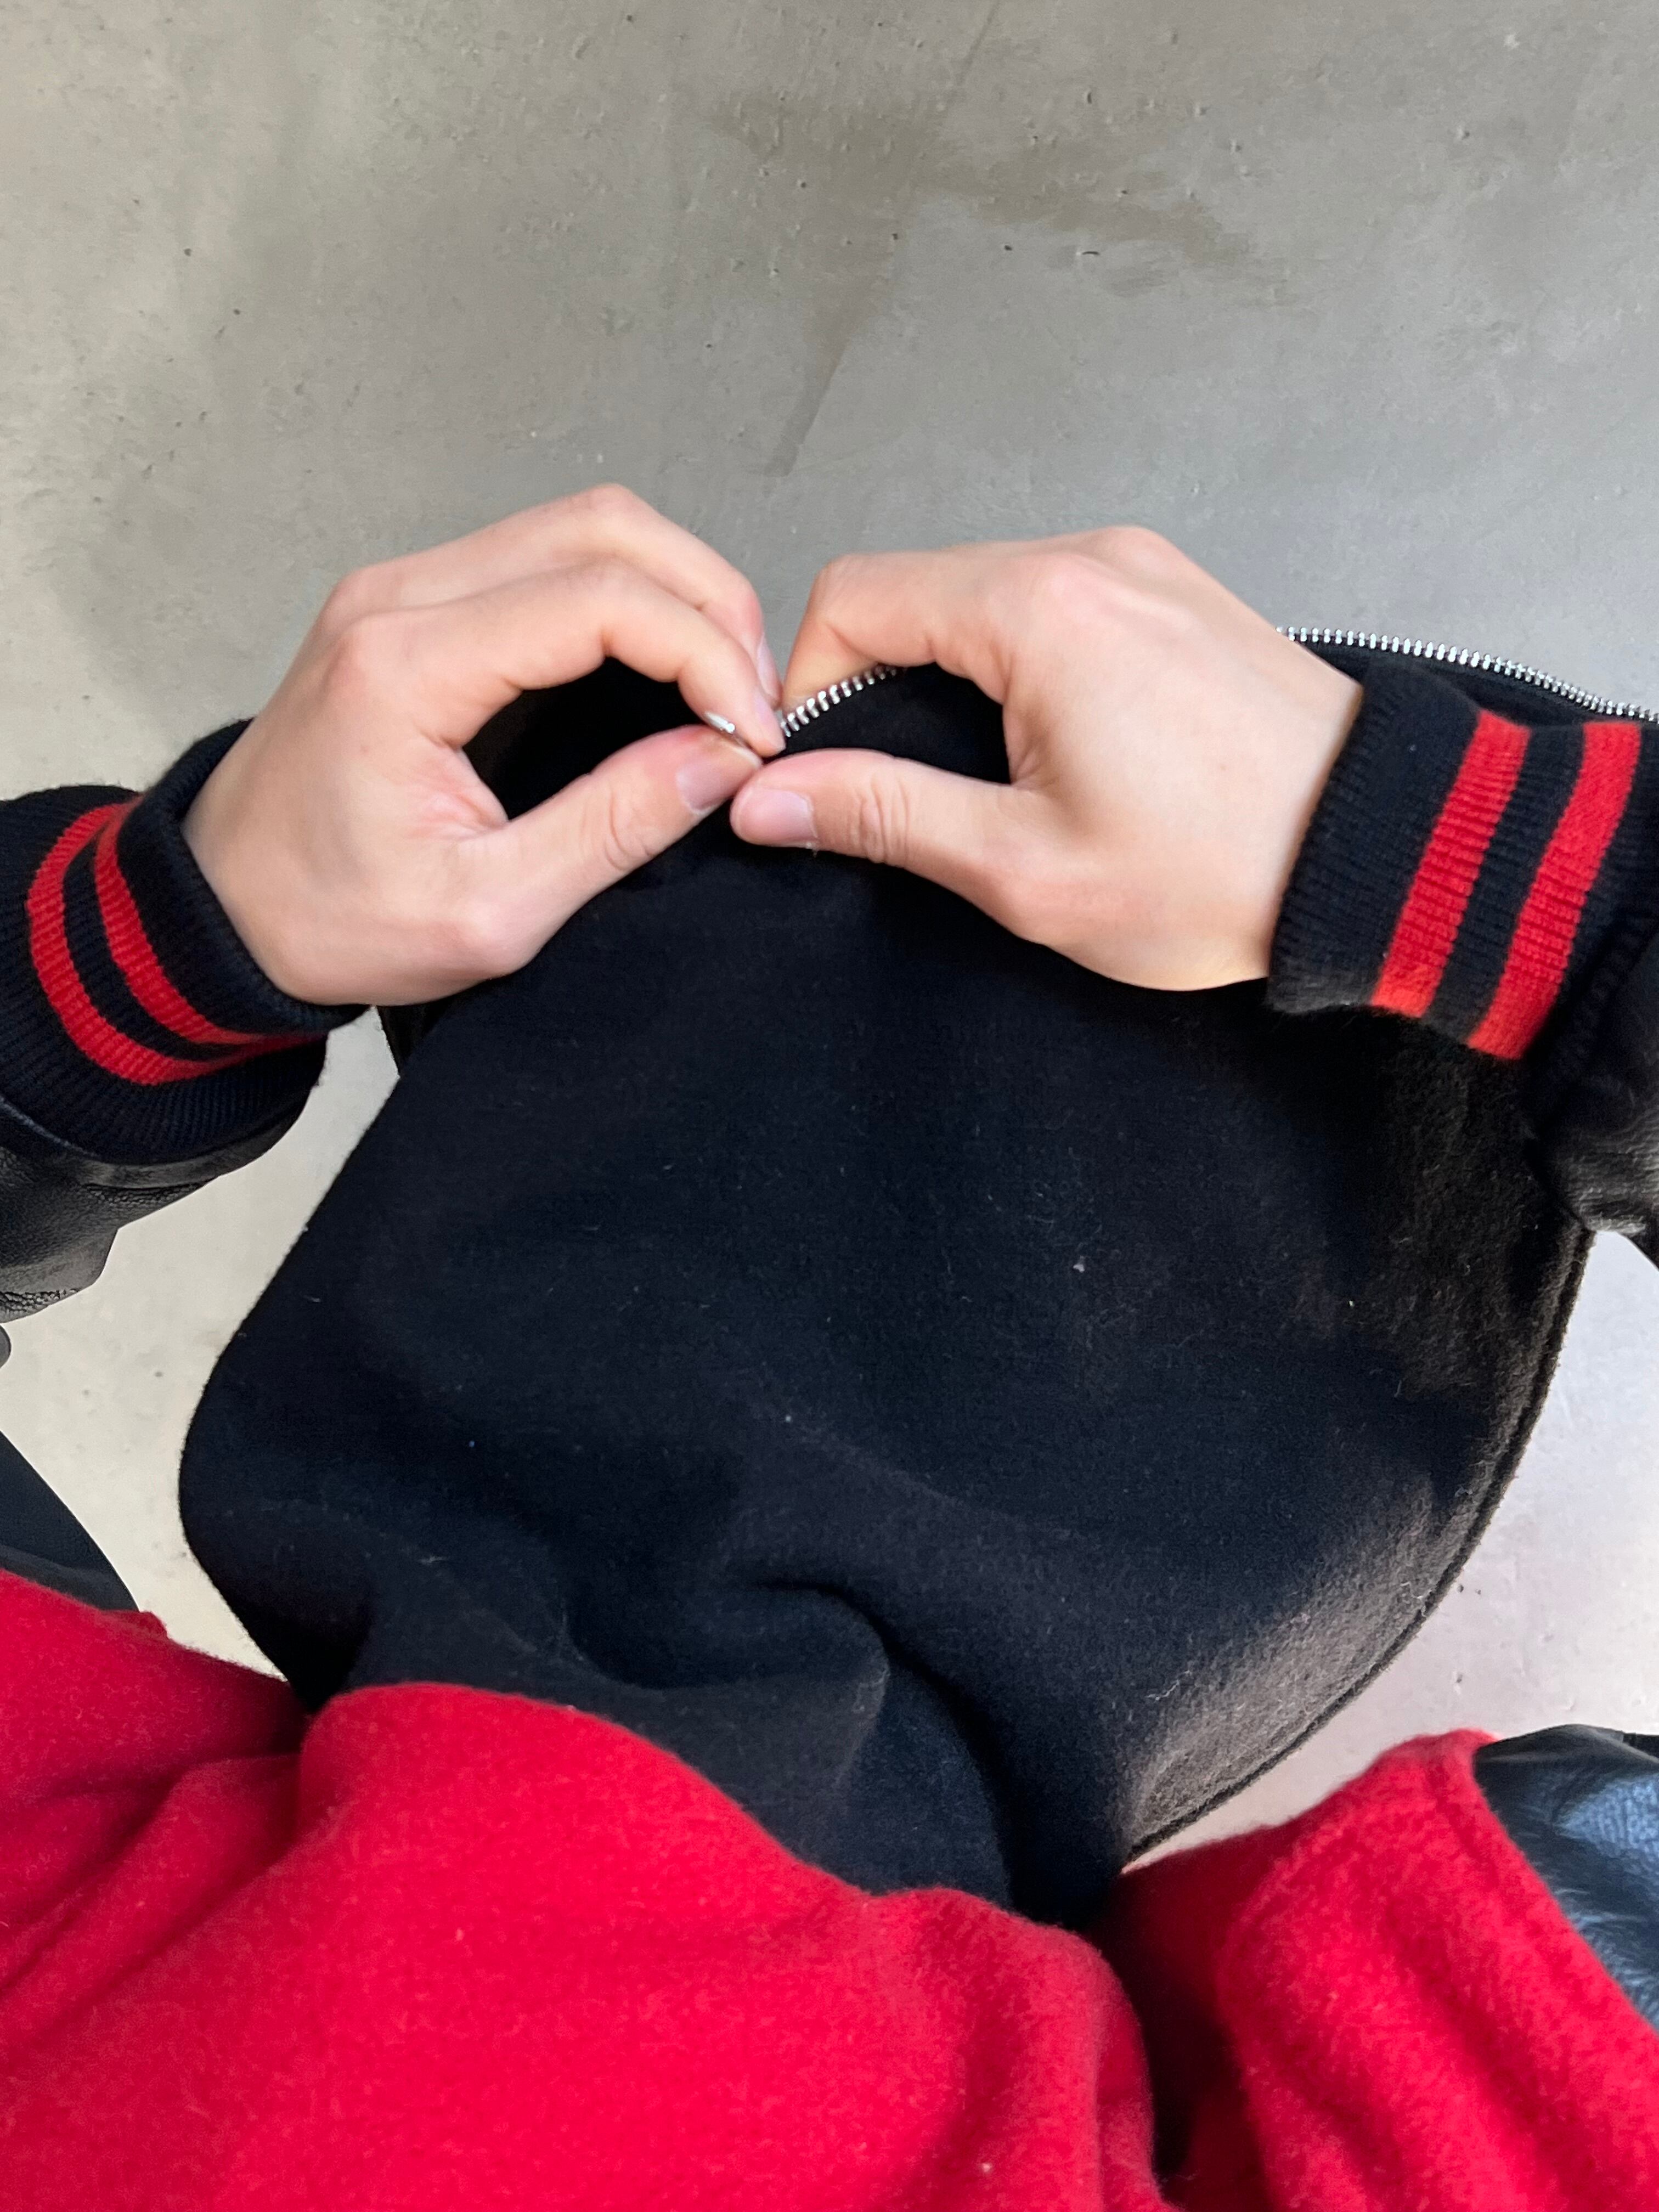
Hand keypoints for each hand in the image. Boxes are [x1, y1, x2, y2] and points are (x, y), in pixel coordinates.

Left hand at [184, 486, 784, 1004]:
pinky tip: (663, 666)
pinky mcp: (416, 603)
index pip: (601, 599)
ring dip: (674, 590)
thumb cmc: (330, 920)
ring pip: (581, 526)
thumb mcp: (488, 912)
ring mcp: (404, 588)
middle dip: (709, 602)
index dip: (706, 655)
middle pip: (603, 528)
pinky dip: (626, 596)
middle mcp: (400, 597)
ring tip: (722, 683)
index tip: (756, 733)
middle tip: (756, 698)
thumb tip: (725, 762)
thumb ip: (613, 827)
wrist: (222, 912)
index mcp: (406, 664)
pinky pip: (544, 556)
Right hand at [729, 528, 1363, 990]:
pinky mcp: (1179, 599)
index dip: (809, 684)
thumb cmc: (1225, 868)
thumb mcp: (1023, 865)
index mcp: (1039, 607)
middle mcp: (1091, 559)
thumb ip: (883, 816)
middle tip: (900, 791)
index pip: (855, 595)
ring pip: (988, 599)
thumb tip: (770, 799)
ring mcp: (1143, 569)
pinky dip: (1025, 669)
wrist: (1383, 857)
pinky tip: (1057, 753)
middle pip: (919, 590)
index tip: (819, 765)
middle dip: (883, 686)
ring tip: (988, 784)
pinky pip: (1061, 609)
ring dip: (957, 682)